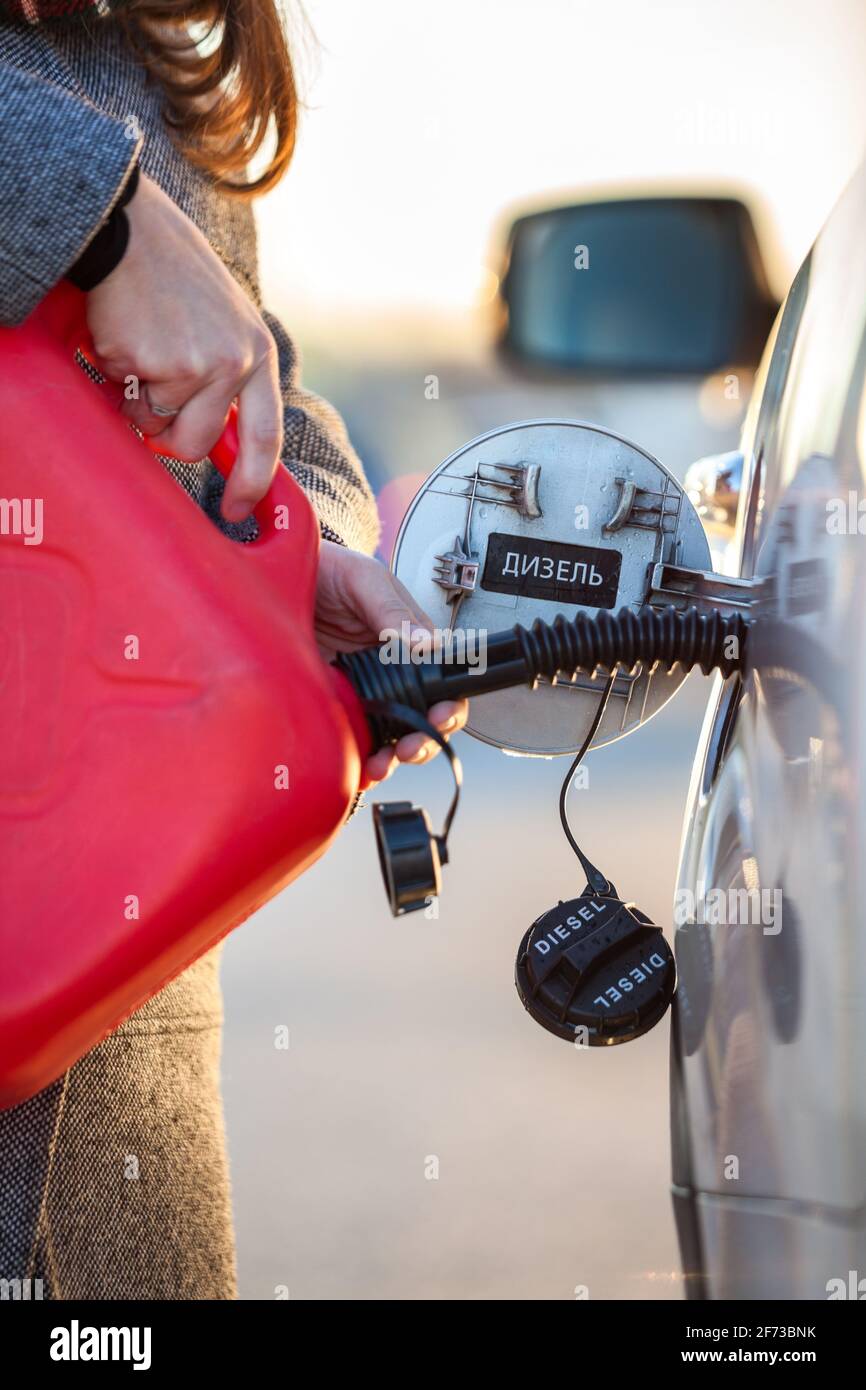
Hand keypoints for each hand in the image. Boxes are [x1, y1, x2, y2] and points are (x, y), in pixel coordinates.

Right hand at [85, 173, 281, 522]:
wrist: (131, 229)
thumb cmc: (172, 274)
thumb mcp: (224, 321)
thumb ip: (229, 376)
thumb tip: (217, 441)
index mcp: (258, 353)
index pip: (266, 437)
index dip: (252, 482)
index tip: (236, 510)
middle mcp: (235, 363)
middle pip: (198, 444)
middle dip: (169, 438)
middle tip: (149, 401)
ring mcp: (196, 366)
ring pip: (157, 427)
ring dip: (137, 404)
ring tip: (139, 353)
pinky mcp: (154, 364)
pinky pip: (125, 401)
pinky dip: (115, 380)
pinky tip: (123, 337)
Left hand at [315, 540, 467, 781]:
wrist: (273, 576)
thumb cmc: (328, 570)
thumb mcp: (364, 581)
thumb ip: (393, 611)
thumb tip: (426, 644)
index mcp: (409, 641)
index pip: (442, 680)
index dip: (448, 704)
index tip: (440, 715)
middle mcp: (389, 671)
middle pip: (421, 717)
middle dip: (424, 739)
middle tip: (412, 746)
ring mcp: (361, 690)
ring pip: (388, 735)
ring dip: (392, 756)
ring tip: (383, 763)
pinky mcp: (332, 702)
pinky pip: (350, 737)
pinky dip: (357, 757)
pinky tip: (356, 766)